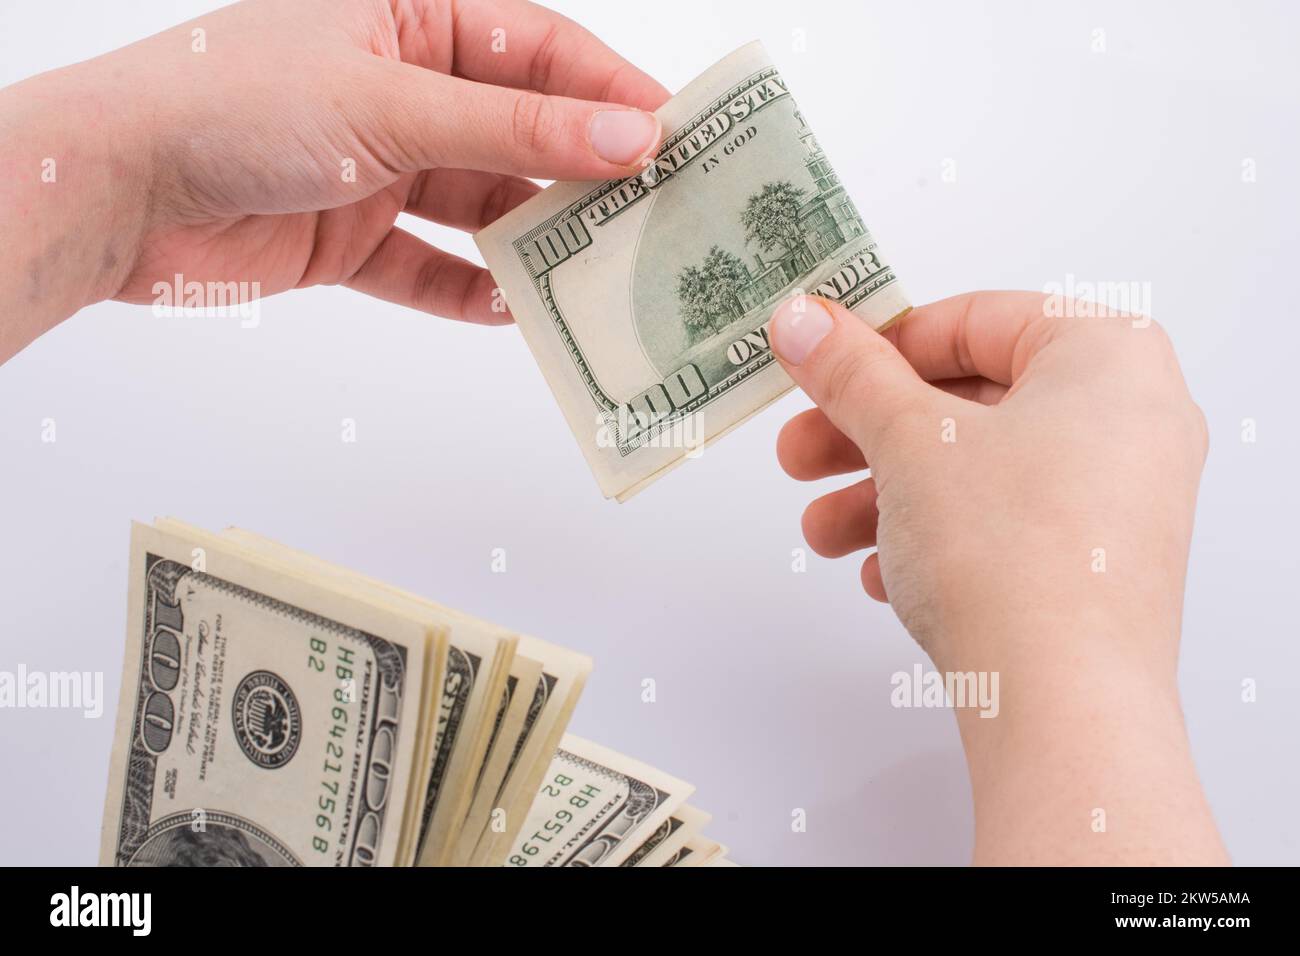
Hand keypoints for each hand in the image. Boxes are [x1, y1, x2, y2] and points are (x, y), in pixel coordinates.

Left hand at [0, 0, 667, 359]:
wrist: (119, 192)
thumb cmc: (232, 103)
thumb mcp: (390, 105)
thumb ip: (512, 131)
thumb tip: (626, 139)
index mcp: (412, 17)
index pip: (538, 49)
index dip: (610, 91)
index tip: (678, 136)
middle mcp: (402, 86)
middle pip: (520, 132)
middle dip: (582, 176)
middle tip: (654, 216)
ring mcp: (380, 163)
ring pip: (481, 204)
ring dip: (533, 242)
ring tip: (598, 274)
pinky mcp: (353, 233)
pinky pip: (430, 266)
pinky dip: (467, 290)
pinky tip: (511, 309)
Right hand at [769, 292, 1225, 863]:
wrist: (1062, 705)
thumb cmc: (1008, 551)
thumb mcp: (908, 440)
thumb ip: (849, 372)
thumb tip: (800, 318)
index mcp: (1107, 357)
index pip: (974, 321)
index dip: (880, 344)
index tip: (818, 367)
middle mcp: (1130, 419)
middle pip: (969, 402)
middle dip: (866, 434)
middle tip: (798, 455)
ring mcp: (1121, 499)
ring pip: (978, 472)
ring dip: (885, 496)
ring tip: (822, 535)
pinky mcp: (1100, 567)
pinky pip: (1004, 529)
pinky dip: (935, 541)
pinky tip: (881, 577)